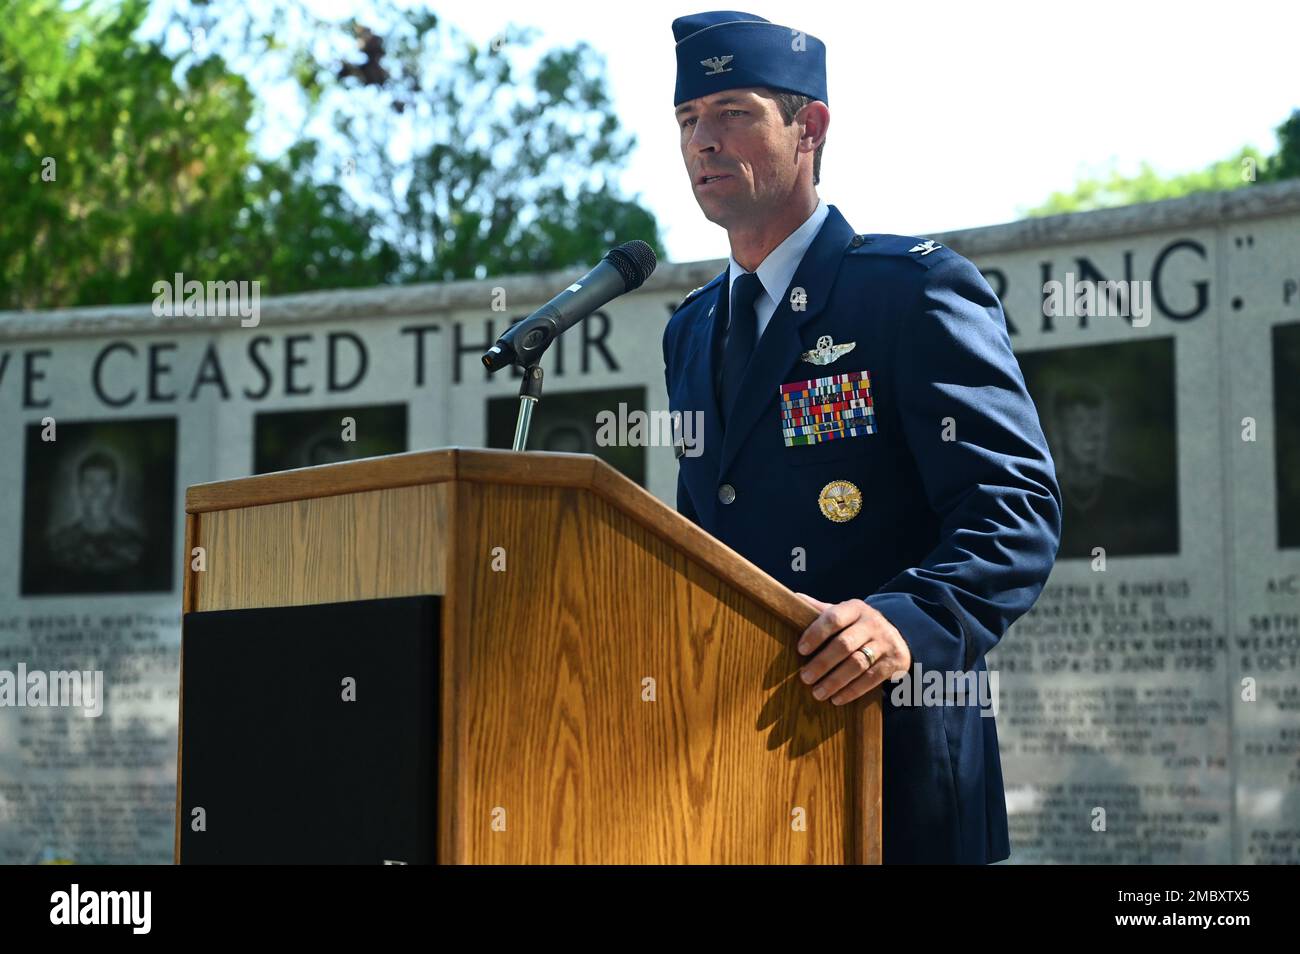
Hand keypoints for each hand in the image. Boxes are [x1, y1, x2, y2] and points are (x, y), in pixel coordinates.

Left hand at [792, 594, 912, 704]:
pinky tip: (837, 699)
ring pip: (857, 664)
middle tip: (805, 677)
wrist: (896, 636)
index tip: (801, 649)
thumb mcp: (844, 614)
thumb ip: (820, 610)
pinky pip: (871, 679)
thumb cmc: (858, 626)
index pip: (834, 618)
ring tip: (818, 693)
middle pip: (844, 644)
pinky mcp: (894, 662)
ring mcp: (885, 643)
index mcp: (855, 608)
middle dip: (822, 663)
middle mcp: (872, 623)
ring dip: (835, 681)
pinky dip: (852, 691)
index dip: (816, 634)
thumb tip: (792, 598)